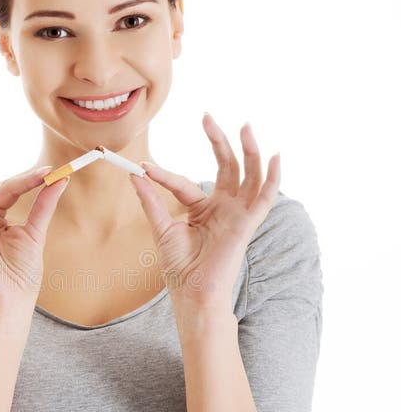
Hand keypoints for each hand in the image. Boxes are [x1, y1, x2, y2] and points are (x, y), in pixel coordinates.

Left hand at [129, 112, 280, 311]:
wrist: (192, 293)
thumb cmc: (180, 268)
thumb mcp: (162, 229)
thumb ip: (152, 201)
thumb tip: (136, 175)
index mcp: (204, 210)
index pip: (186, 183)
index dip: (164, 175)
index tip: (143, 167)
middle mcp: (224, 208)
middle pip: (226, 167)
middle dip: (219, 141)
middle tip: (206, 117)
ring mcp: (237, 214)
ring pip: (249, 175)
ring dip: (249, 150)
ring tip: (245, 126)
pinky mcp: (247, 224)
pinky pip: (266, 198)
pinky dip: (273, 178)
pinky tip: (276, 157)